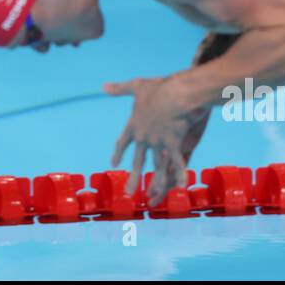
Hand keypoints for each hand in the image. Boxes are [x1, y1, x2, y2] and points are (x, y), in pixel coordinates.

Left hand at [105, 73, 210, 204]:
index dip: (118, 152)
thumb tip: (103, 86)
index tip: (113, 163)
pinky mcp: (173, 144)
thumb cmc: (158, 88)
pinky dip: (179, 175)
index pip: (122, 142)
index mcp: (134, 124)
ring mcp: (158, 142)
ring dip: (154, 183)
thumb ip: (120, 88)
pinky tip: (181, 188)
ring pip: (155, 166)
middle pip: (137, 161)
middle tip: (129, 194)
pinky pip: (177, 163)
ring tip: (151, 198)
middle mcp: (143, 137)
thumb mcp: (136, 86)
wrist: (175, 93)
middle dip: (134, 178)